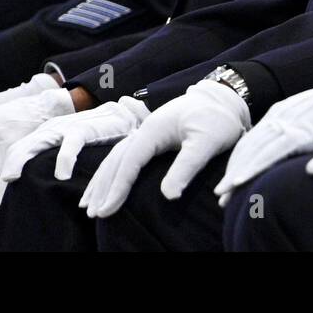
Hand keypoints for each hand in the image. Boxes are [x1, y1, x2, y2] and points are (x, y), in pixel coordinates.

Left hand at [0, 97, 149, 199]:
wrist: (120, 115)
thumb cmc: (92, 135)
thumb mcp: (66, 147)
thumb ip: (51, 159)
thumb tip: (37, 184)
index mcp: (43, 133)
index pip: (17, 151)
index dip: (6, 171)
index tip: (1, 195)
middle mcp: (49, 129)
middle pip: (20, 148)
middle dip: (6, 168)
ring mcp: (64, 128)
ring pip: (36, 144)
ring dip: (22, 161)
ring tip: (11, 178)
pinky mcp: (83, 129)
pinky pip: (70, 146)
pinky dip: (64, 160)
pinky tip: (61, 176)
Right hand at [79, 82, 247, 217]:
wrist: (223, 98)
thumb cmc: (217, 119)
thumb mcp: (207, 143)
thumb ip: (187, 166)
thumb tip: (169, 196)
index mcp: (154, 130)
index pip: (129, 162)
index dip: (117, 187)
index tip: (107, 210)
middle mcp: (145, 130)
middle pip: (116, 160)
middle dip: (102, 187)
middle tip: (92, 214)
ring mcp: (146, 133)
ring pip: (116, 158)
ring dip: (102, 181)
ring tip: (89, 204)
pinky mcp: (152, 138)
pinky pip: (125, 157)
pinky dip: (113, 172)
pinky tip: (106, 184)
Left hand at [213, 74, 312, 205]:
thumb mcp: (312, 117)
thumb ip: (298, 129)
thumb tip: (291, 145)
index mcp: (281, 112)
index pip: (253, 140)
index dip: (240, 162)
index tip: (231, 181)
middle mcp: (278, 117)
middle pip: (248, 148)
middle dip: (233, 172)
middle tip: (221, 195)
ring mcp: (287, 124)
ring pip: (252, 153)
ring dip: (235, 175)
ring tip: (224, 195)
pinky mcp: (298, 134)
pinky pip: (268, 154)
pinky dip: (251, 169)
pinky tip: (239, 182)